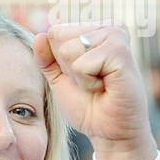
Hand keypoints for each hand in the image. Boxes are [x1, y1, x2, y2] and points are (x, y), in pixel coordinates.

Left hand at [34, 24, 155, 159]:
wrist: (109, 131)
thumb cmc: (88, 105)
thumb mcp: (59, 78)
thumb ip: (46, 57)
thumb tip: (39, 35)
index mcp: (95, 30)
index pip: (54, 32)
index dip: (59, 61)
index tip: (82, 75)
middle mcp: (108, 28)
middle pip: (58, 36)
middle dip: (67, 66)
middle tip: (91, 81)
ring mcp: (116, 37)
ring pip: (68, 49)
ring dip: (78, 75)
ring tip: (99, 84)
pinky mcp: (121, 52)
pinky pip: (81, 64)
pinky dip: (87, 82)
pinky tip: (106, 87)